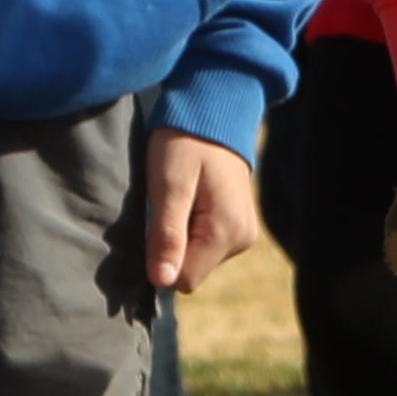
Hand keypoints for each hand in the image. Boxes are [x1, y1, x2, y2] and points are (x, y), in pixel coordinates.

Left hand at [146, 130, 260, 291]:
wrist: (213, 113)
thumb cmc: (186, 144)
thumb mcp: (169, 186)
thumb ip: (167, 235)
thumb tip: (162, 282)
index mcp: (227, 231)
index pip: (183, 279)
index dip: (159, 259)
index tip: (152, 226)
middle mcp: (242, 239)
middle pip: (191, 272)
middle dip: (170, 248)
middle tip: (164, 208)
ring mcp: (243, 233)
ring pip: (196, 260)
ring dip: (179, 239)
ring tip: (177, 201)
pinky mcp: (238, 227)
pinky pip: (205, 247)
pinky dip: (189, 232)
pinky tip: (188, 203)